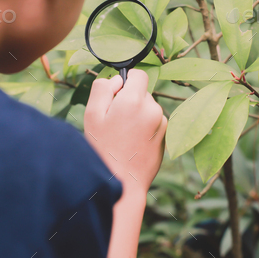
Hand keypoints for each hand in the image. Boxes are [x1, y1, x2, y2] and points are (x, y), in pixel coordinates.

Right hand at [84, 69, 166, 195]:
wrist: (121, 182)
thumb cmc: (103, 149)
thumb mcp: (92, 114)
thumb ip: (103, 88)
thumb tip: (117, 79)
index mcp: (134, 100)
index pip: (139, 74)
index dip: (127, 80)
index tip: (117, 93)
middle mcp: (152, 109)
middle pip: (142, 93)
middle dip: (129, 101)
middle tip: (114, 122)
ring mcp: (162, 124)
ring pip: (148, 109)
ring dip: (137, 115)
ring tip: (123, 136)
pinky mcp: (166, 137)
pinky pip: (154, 123)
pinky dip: (145, 128)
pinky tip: (133, 144)